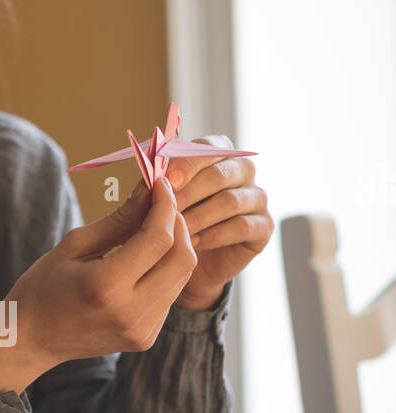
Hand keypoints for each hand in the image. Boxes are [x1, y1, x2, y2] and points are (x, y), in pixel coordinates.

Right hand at [0, 175, 197, 392]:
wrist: (31, 341)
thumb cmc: (42, 288)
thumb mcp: (74, 245)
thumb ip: (118, 218)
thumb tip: (148, 188)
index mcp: (106, 286)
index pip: (158, 239)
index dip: (165, 206)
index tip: (159, 184)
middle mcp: (131, 312)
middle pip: (182, 258)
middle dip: (178, 224)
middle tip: (160, 205)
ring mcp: (141, 330)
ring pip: (182, 276)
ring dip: (174, 247)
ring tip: (152, 229)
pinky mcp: (146, 339)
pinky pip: (170, 295)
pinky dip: (165, 271)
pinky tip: (145, 261)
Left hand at [167, 136, 273, 310]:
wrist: (186, 264)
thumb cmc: (171, 224)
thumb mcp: (156, 206)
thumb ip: (153, 191)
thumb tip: (149, 182)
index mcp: (217, 154)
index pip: (209, 147)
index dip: (188, 163)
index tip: (168, 181)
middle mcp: (242, 170)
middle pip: (222, 173)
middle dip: (191, 192)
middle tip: (169, 210)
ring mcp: (256, 197)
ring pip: (231, 201)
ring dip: (200, 216)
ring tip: (178, 231)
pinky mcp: (263, 226)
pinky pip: (243, 226)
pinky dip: (215, 235)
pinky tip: (194, 244)